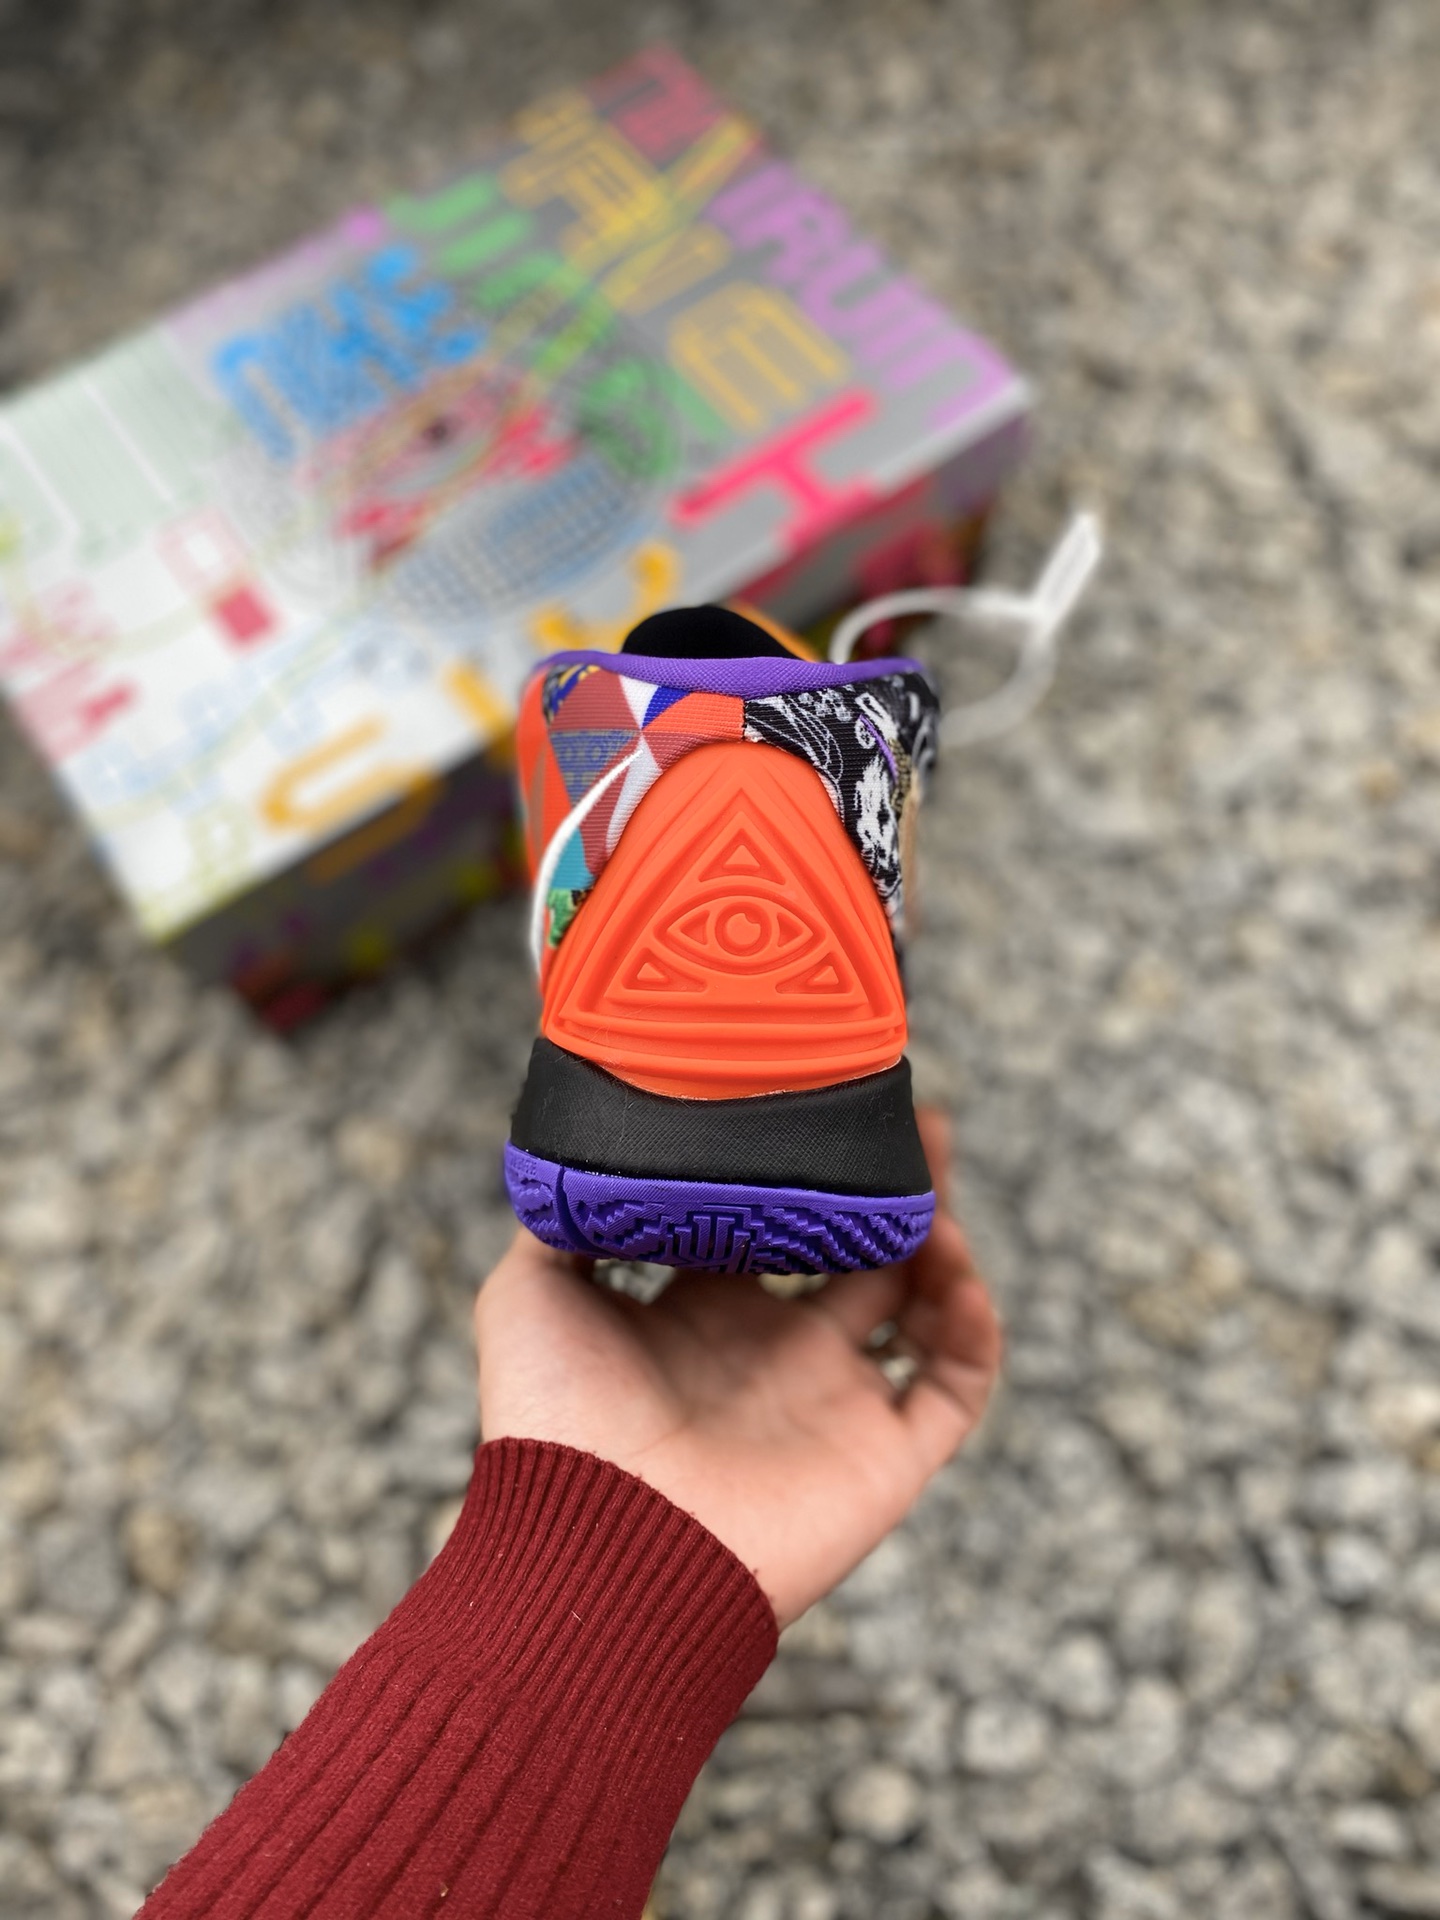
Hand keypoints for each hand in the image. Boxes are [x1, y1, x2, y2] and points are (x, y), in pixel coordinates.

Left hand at [473, 1111, 1001, 1627]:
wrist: (594, 1551)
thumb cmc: (549, 1427)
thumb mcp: (528, 1295)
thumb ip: (558, 1219)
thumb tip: (578, 1150)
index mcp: (703, 1311)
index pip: (773, 1222)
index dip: (802, 1168)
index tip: (822, 1105)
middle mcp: (774, 1351)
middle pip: (858, 1248)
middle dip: (891, 1185)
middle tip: (915, 1121)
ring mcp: (831, 1402)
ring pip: (918, 1305)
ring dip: (940, 1242)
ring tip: (937, 1189)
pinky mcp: (880, 1457)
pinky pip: (954, 1388)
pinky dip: (974, 1331)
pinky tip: (958, 1274)